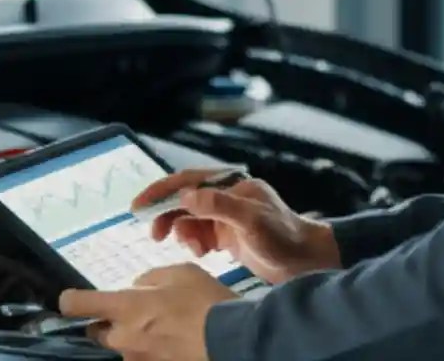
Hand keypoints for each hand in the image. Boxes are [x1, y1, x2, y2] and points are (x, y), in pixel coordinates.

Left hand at [59, 263, 233, 360]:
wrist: (232, 341)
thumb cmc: (206, 302)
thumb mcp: (181, 273)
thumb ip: (151, 278)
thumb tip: (139, 287)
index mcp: (126, 307)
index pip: (78, 304)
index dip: (71, 300)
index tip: (72, 300)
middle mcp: (123, 337)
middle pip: (98, 332)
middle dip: (110, 323)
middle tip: (137, 315)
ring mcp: (137, 360)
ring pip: (123, 348)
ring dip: (134, 339)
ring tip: (164, 331)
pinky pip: (143, 359)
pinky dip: (151, 352)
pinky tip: (173, 344)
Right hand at [132, 168, 341, 283]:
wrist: (305, 261)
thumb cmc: (282, 237)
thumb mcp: (252, 220)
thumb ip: (220, 205)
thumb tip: (186, 195)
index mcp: (231, 184)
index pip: (188, 180)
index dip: (160, 191)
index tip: (138, 206)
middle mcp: (225, 196)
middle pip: (183, 199)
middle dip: (166, 215)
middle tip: (153, 235)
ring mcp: (225, 215)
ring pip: (188, 219)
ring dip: (183, 233)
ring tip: (195, 249)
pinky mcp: (227, 235)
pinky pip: (198, 234)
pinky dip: (194, 243)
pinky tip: (203, 253)